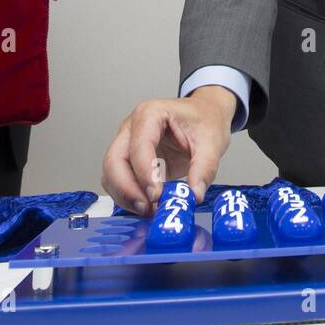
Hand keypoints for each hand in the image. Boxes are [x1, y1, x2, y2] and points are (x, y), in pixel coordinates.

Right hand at [101, 86, 234, 215]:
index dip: (145, 173)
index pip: (139, 145)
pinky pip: (118, 181)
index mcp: (151, 114)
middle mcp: (132, 128)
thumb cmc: (204, 120)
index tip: (156, 195)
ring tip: (150, 210)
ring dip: (125, 196)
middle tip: (148, 208)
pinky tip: (147, 206)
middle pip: (114, 160)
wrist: (205, 116)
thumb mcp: (212, 142)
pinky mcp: (130, 160)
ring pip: (111, 174)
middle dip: (127, 189)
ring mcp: (127, 144)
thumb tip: (193, 195)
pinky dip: (128, 197)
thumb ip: (204, 168)